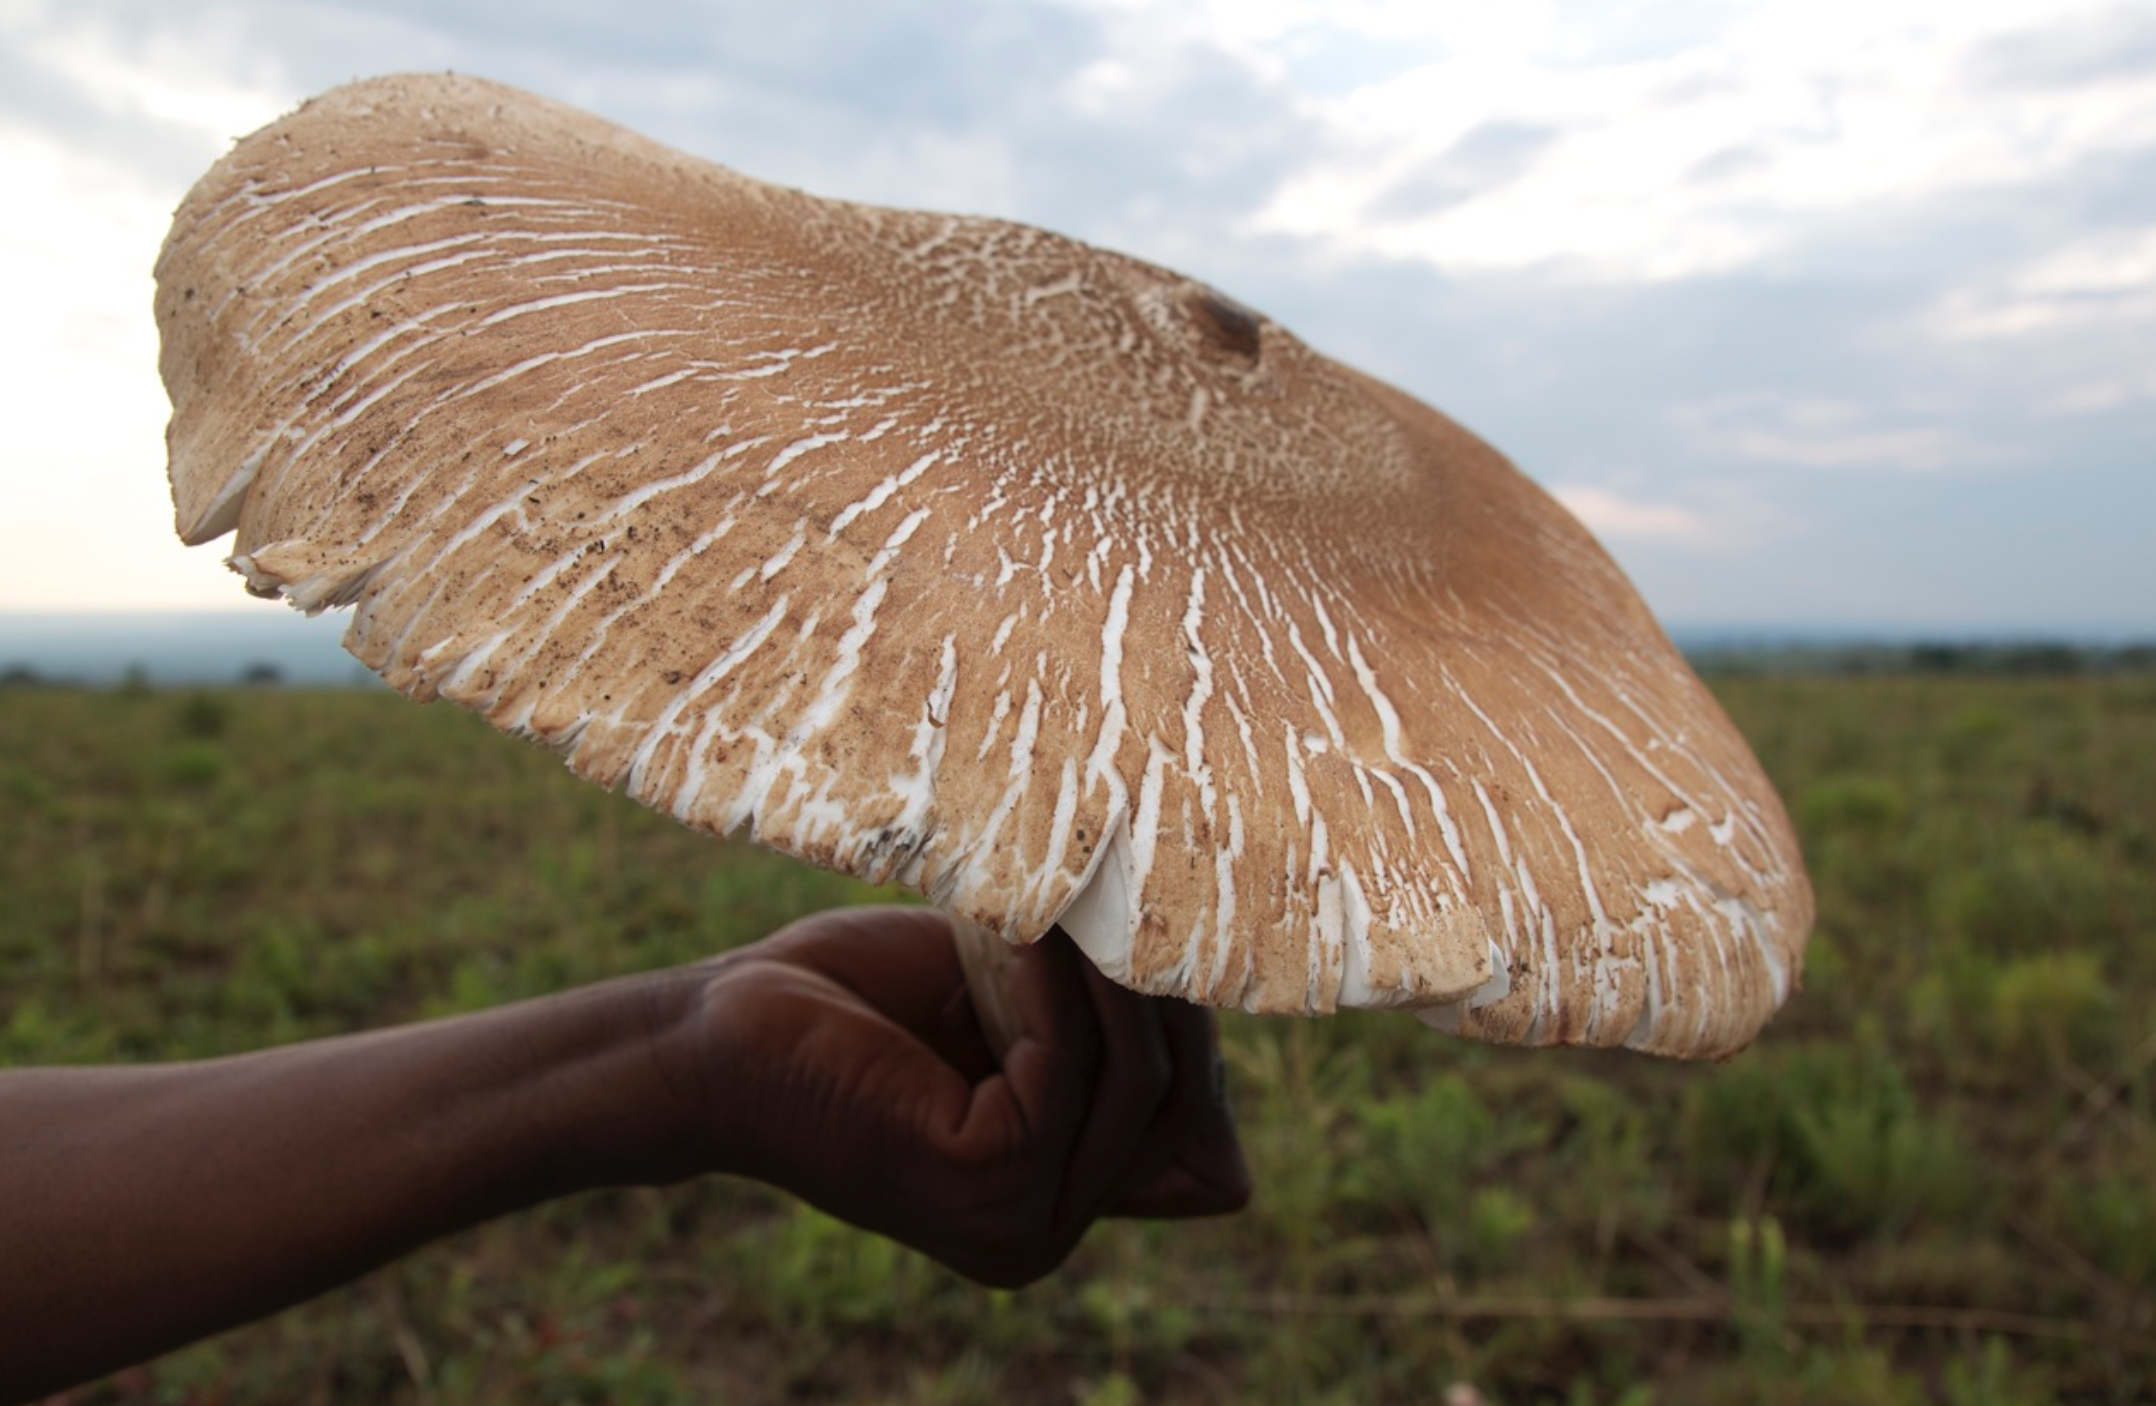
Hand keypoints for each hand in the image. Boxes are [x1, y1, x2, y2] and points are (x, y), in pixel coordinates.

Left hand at [667, 906, 1250, 1286]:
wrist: (712, 1036)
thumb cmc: (841, 1008)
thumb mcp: (995, 1011)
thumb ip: (1087, 1024)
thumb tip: (1201, 981)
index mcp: (1049, 1207)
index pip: (1206, 1161)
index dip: (1207, 1057)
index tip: (1176, 954)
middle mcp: (1043, 1235)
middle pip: (1179, 1112)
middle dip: (1176, 1000)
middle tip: (1147, 896)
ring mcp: (1019, 1219)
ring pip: (1138, 1085)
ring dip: (1123, 974)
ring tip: (1097, 884)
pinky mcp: (983, 1176)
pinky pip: (1070, 1063)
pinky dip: (1064, 979)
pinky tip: (1037, 913)